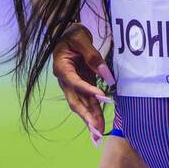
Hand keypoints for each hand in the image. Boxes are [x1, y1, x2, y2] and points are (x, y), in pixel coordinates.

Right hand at [51, 23, 115, 146]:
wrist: (66, 33)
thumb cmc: (72, 34)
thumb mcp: (81, 39)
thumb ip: (92, 56)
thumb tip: (106, 75)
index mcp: (62, 67)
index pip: (75, 82)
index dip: (88, 89)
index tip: (102, 96)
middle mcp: (65, 80)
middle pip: (75, 101)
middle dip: (86, 116)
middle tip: (96, 131)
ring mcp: (73, 85)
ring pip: (81, 105)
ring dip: (90, 119)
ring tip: (99, 134)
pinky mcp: (81, 85)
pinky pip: (87, 102)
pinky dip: (93, 113)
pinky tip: (98, 126)